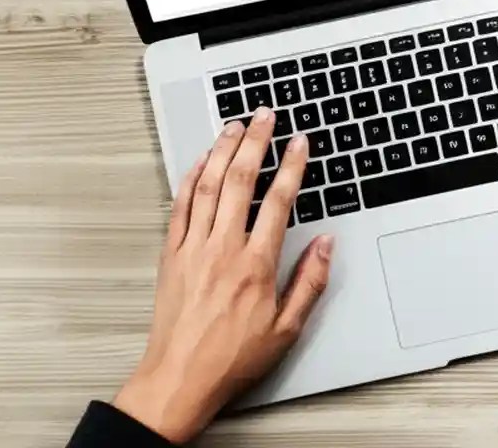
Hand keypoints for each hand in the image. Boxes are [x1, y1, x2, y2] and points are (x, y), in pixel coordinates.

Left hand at [112, 109, 333, 443]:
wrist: (180, 379)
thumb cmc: (231, 358)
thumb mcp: (287, 328)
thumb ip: (310, 281)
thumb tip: (326, 246)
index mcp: (255, 265)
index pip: (279, 201)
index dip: (292, 166)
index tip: (299, 143)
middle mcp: (222, 249)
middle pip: (240, 180)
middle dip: (255, 142)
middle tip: (265, 117)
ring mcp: (192, 249)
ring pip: (207, 185)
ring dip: (221, 150)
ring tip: (233, 127)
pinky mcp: (171, 255)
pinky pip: (179, 206)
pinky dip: (189, 179)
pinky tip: (198, 163)